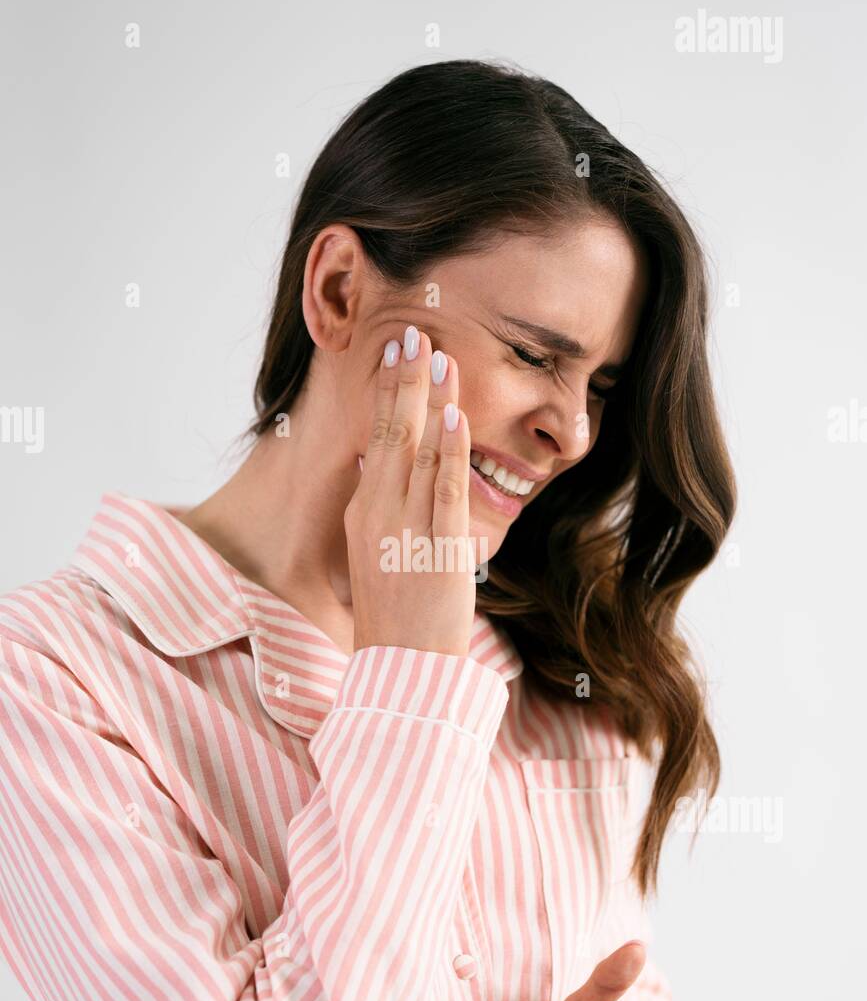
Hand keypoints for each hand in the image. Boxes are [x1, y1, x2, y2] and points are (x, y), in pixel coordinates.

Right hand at [346, 325, 476, 656]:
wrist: (402, 666)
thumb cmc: (393, 614)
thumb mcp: (371, 553)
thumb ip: (373, 506)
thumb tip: (368, 459)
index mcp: (362, 514)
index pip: (375, 440)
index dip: (387, 394)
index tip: (396, 356)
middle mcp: (378, 514)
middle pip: (392, 434)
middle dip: (404, 381)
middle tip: (413, 334)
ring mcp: (407, 530)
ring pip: (419, 451)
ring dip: (431, 400)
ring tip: (437, 356)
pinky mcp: (439, 548)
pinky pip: (445, 488)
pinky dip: (450, 448)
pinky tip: (456, 415)